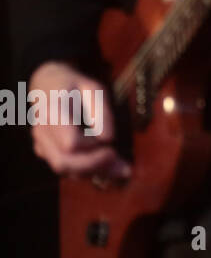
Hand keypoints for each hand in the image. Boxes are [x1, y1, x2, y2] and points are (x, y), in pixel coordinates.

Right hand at [29, 61, 129, 179]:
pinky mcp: (46, 152)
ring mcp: (41, 143)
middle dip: (94, 166)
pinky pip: (65, 167)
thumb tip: (106, 139)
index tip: (110, 142)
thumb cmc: (73, 85)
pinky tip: (110, 167)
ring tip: (122, 168)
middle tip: (121, 163)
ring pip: (64, 169)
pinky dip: (87, 171)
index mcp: (52, 112)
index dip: (91, 147)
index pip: (69, 143)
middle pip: (63, 162)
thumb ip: (100, 111)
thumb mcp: (93, 88)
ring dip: (94, 172)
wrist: (46, 85)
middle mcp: (42, 131)